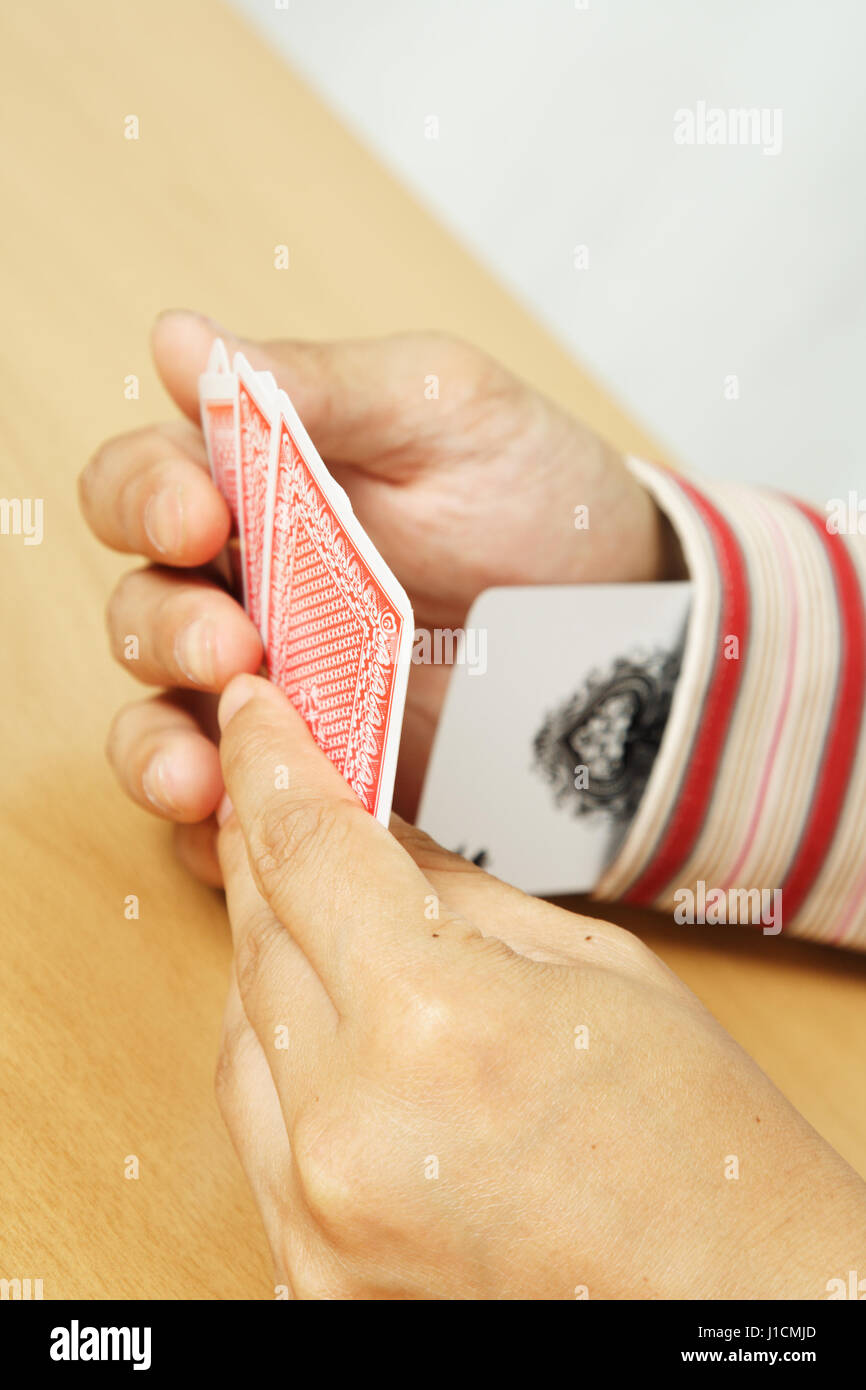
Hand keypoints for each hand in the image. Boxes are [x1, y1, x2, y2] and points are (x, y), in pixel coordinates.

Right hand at [80, 309, 680, 884]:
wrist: (624, 616)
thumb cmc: (537, 492)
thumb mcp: (442, 411)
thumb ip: (316, 386)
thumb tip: (180, 340)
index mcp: (255, 487)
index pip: (142, 485)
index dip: (146, 500)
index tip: (201, 518)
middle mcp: (243, 591)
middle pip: (139, 612)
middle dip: (165, 631)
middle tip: (235, 648)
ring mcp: (274, 692)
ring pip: (158, 720)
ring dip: (159, 746)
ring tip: (202, 772)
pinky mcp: (313, 774)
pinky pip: (228, 814)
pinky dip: (214, 829)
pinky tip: (238, 827)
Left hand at [214, 673, 865, 1299]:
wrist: (726, 1307)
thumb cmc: (698, 1144)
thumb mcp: (589, 970)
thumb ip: (451, 890)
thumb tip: (368, 829)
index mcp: (435, 1022)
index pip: (308, 849)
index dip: (271, 762)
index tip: (254, 711)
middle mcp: (349, 1126)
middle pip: (257, 934)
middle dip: (266, 850)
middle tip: (280, 794)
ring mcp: (317, 1215)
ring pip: (238, 1030)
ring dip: (270, 955)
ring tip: (322, 914)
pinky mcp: (308, 1272)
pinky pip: (253, 1124)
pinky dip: (279, 1056)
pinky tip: (328, 1021)